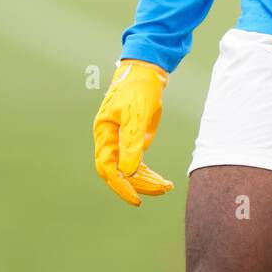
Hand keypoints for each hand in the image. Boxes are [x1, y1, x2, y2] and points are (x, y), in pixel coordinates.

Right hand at [93, 59, 173, 205]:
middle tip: (162, 189)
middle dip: (139, 184)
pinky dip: (149, 173)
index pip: (107, 168)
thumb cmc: (138, 90)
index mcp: (104, 134)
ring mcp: (120, 142)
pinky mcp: (133, 141)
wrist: (146, 73)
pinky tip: (163, 181)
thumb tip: (127, 172)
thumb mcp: (137, 115)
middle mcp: (109, 140)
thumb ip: (131, 143)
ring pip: (130, 171)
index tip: (136, 198)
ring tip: (167, 186)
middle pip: (118, 172)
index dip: (120, 185)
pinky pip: (137, 164)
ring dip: (147, 181)